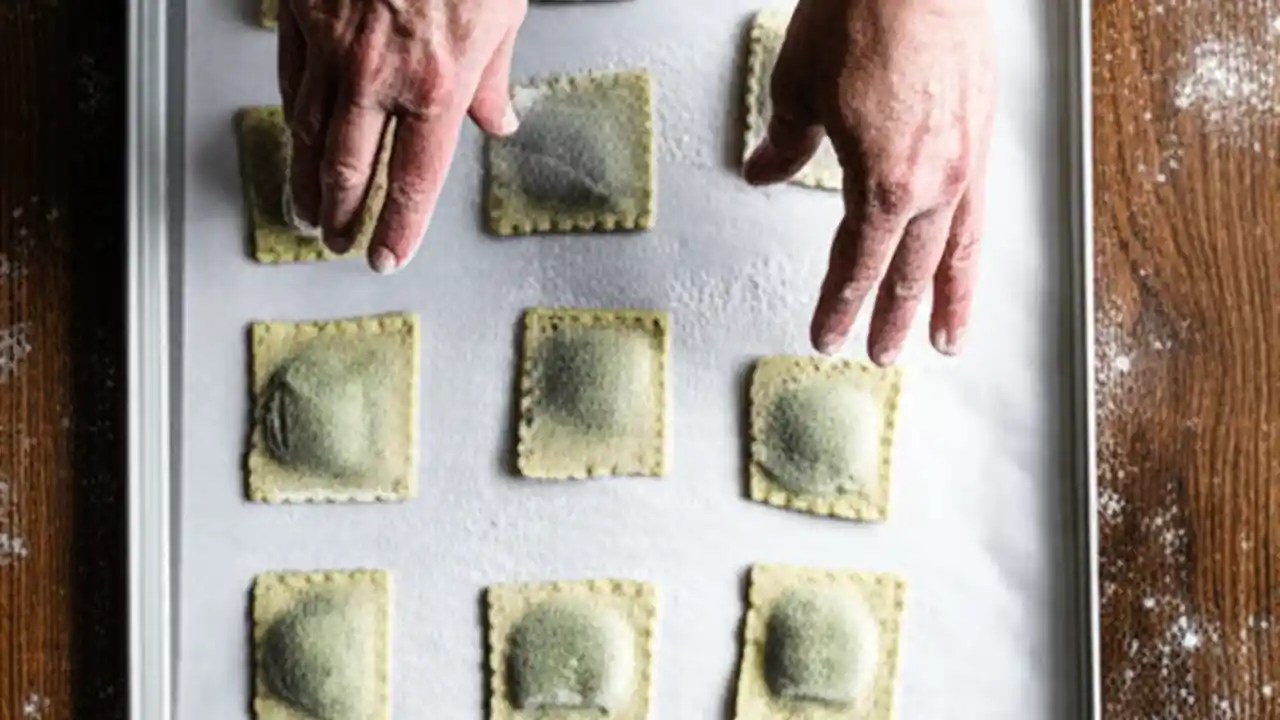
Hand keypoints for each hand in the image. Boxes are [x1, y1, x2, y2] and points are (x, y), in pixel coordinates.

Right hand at [279, 0, 526, 272]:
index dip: (396, 229)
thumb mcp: (502, 15)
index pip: (412, 182)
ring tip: (302, 208)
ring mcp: (332, 45)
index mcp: (438, 86)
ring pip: (306, 130)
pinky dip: (289, 115)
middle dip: (339, 213)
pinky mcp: (301, 13)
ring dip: (303, 178)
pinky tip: (291, 134)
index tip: (385, 257)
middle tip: (333, 239)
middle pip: (348, 168)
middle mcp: (379, 76)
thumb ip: (494, 79)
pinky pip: (288, 78)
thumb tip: (499, 122)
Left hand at [744, 0, 995, 364]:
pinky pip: (980, 209)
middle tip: (881, 356)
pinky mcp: (984, 134)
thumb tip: (763, 172)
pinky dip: (970, 246)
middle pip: (910, 271)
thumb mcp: (799, 89)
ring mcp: (967, 162)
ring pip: (959, 250)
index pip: (856, 264)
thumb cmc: (862, 17)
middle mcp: (934, 184)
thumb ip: (786, 144)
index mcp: (885, 184)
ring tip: (948, 339)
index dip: (839, 305)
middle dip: (892, 319)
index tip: (827, 336)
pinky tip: (964, 258)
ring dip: (951, 300)